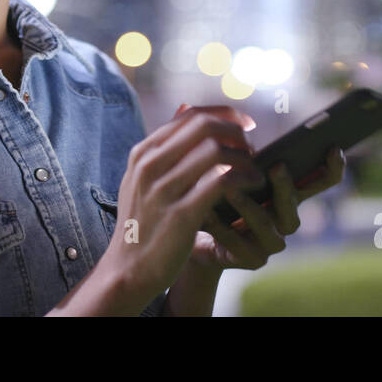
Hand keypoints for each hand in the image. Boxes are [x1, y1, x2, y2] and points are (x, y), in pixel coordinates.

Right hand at [99, 103, 264, 308]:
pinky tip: (252, 185)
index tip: (244, 125)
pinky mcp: (182, 214)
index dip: (224, 116)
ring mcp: (164, 189)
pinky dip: (243, 177)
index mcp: (143, 154)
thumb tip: (187, 111)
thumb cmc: (141, 225)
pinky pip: (222, 181)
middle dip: (236, 132)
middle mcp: (150, 166)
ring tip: (254, 170)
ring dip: (244, 157)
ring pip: (216, 151)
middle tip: (252, 147)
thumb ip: (162, 150)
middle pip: (204, 126)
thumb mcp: (139, 181)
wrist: (127, 271)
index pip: (190, 116)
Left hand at [190, 144, 346, 270]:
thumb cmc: (211, 194)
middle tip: (277, 166)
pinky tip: (206, 212)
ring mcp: (270, 241)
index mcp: (286, 190)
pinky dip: (221, 226)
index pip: (320, 179)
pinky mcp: (250, 259)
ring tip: (230, 187)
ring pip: (268, 224)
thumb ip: (212, 139)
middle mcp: (284, 216)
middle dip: (287, 185)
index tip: (333, 146)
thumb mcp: (217, 164)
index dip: (332, 166)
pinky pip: (238, 243)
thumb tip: (187, 103)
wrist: (191, 236)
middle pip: (296, 203)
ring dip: (249, 205)